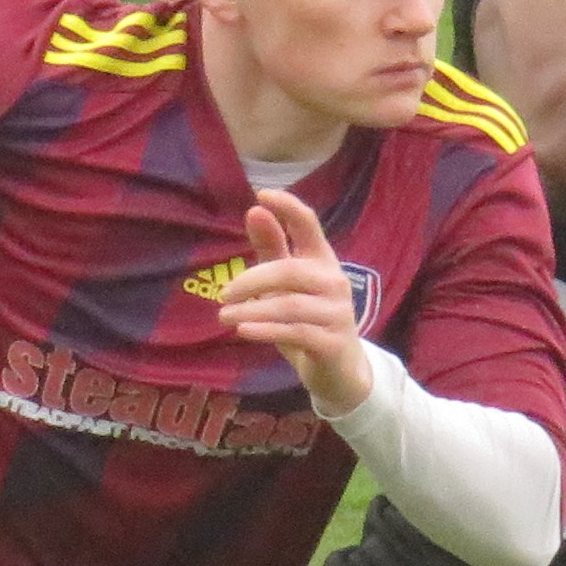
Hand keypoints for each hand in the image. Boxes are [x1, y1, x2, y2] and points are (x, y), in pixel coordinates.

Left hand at [218, 190, 370, 410]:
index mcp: (323, 261)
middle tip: (224, 293)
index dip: (288, 207)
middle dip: (253, 280)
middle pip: (290, 270)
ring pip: (290, 305)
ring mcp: (337, 313)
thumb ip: (272, 249)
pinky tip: (243, 331)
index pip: (309, 224)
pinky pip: (295, 332)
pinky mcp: (333, 343)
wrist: (340, 371)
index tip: (261, 195)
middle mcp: (334, 282)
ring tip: (225, 317)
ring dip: (253, 310)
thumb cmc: (308, 320)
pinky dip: (265, 331)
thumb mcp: (286, 285)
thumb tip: (254, 210)